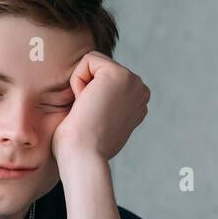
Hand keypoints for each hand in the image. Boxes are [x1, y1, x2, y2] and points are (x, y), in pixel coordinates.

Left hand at [50, 52, 149, 168]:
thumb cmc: (80, 148)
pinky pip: (87, 60)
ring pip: (93, 63)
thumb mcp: (96, 124)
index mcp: (136, 104)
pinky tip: (85, 103)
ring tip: (87, 111)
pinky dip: (77, 81)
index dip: (88, 97)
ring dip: (81, 86)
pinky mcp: (120, 74)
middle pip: (98, 69)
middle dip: (84, 89)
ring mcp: (133, 82)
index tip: (93, 121)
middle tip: (88, 116)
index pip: (103, 80)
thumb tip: (89, 101)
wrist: (83, 158)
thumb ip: (101, 107)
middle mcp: (140, 91)